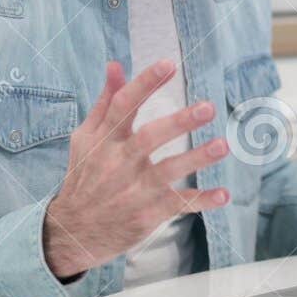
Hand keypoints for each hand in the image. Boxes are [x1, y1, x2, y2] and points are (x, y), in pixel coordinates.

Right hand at [42, 60, 230, 278]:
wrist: (73, 232)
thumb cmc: (84, 176)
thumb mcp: (86, 138)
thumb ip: (105, 102)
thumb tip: (115, 65)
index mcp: (104, 140)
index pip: (123, 106)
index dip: (145, 84)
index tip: (168, 65)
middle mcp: (118, 163)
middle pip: (150, 138)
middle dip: (179, 122)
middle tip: (208, 107)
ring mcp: (134, 190)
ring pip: (168, 171)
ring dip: (196, 158)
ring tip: (222, 145)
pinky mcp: (148, 213)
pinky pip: (179, 204)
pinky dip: (202, 201)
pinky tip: (224, 195)